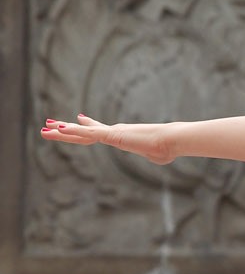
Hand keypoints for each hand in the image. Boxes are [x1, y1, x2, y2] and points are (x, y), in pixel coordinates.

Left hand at [41, 113, 178, 164]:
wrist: (171, 141)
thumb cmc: (168, 148)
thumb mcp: (158, 156)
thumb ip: (153, 155)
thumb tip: (161, 156)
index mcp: (123, 137)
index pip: (100, 130)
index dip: (87, 125)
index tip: (78, 118)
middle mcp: (114, 131)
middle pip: (84, 130)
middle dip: (66, 128)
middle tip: (49, 124)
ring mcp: (111, 132)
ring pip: (80, 133)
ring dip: (61, 131)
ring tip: (45, 129)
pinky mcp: (111, 135)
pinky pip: (87, 134)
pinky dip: (72, 131)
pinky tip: (59, 129)